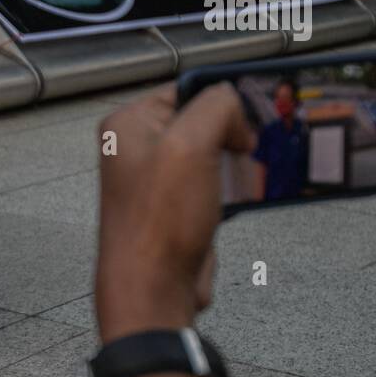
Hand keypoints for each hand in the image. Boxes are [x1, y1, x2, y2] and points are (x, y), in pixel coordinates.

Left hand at [95, 84, 253, 343]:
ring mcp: (154, 178)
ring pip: (210, 151)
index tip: (244, 125)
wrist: (153, 286)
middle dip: (230, 134)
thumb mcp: (192, 144)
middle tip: (247, 152)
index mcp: (128, 123)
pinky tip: (241, 197)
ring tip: (247, 174)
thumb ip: (216, 107)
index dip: (220, 104)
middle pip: (200, 119)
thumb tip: (233, 104)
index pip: (186, 89)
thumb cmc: (161, 220)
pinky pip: (211, 181)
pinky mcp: (174, 205)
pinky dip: (231, 186)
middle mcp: (135, 147)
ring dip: (234, 162)